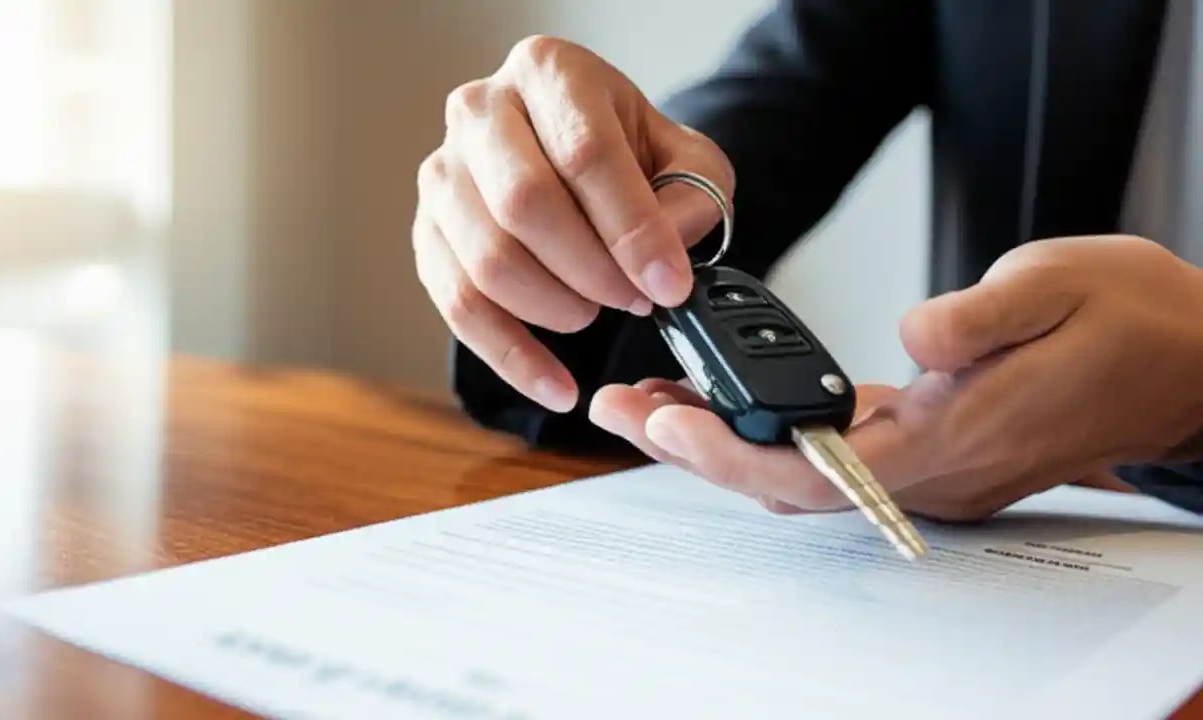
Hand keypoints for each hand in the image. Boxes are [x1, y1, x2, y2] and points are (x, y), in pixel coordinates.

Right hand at [413, 35, 732, 412]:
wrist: (571, 157)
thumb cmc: (628, 156)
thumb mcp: (683, 157)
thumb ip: (694, 196)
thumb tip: (666, 258)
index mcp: (549, 72)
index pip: (585, 153)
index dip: (632, 228)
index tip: (668, 285)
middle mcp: (481, 112)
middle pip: (524, 204)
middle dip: (591, 271)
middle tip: (635, 300)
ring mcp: (442, 173)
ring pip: (487, 260)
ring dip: (555, 308)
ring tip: (598, 313)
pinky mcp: (425, 233)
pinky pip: (458, 308)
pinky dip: (512, 357)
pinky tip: (557, 387)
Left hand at [591, 236, 1202, 520]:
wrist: (1185, 362)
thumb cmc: (1131, 322)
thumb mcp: (1061, 286)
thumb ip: (978, 315)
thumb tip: (905, 336)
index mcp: (954, 437)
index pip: (818, 468)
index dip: (732, 456)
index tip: (666, 424)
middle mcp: (932, 467)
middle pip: (787, 480)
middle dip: (698, 451)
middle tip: (622, 408)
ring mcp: (929, 463)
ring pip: (802, 469)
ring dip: (725, 441)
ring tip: (655, 400)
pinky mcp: (929, 442)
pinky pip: (831, 448)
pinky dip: (771, 427)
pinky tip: (732, 397)